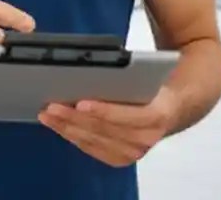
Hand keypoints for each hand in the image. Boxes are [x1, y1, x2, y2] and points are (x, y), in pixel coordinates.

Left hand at [38, 86, 178, 167]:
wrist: (172, 108)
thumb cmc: (155, 87)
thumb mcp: (150, 76)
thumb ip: (131, 73)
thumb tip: (103, 63)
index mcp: (156, 115)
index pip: (126, 116)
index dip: (102, 110)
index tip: (80, 102)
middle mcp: (145, 139)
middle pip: (103, 130)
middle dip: (74, 118)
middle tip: (52, 106)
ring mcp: (133, 152)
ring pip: (94, 140)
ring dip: (67, 128)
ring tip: (47, 115)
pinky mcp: (121, 158)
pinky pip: (91, 148)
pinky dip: (73, 136)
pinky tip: (58, 126)